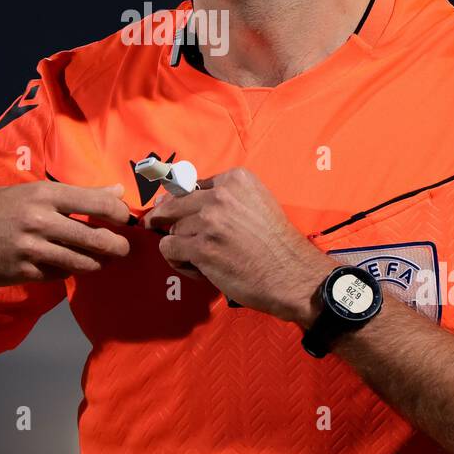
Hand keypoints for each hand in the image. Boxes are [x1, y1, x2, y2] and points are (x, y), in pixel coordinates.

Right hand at [0, 181, 131, 285]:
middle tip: (124, 248)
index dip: (119, 214)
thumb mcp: (27, 192)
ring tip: (102, 261)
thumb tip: (116, 193)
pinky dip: (67, 271)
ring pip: (81, 262)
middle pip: (95, 238)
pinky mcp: (23, 273)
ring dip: (97, 264)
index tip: (125, 219)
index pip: (96, 203)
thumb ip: (73, 195)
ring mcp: (31, 250)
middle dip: (117, 246)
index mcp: (42, 195)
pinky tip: (66, 266)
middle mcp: (39, 221)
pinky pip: (59, 276)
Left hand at [142, 167, 331, 323]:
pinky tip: (196, 267)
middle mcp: (220, 195)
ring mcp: (209, 221)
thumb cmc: (276, 244)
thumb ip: (227, 198)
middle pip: (175, 204)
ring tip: (202, 259)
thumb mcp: (257, 203)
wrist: (291, 274)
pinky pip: (170, 249)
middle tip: (162, 227)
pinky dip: (178, 260)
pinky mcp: (201, 248)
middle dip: (168, 219)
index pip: (192, 186)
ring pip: (173, 229)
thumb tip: (184, 200)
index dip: (185, 203)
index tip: (184, 214)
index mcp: (236, 179)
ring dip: (181, 246)